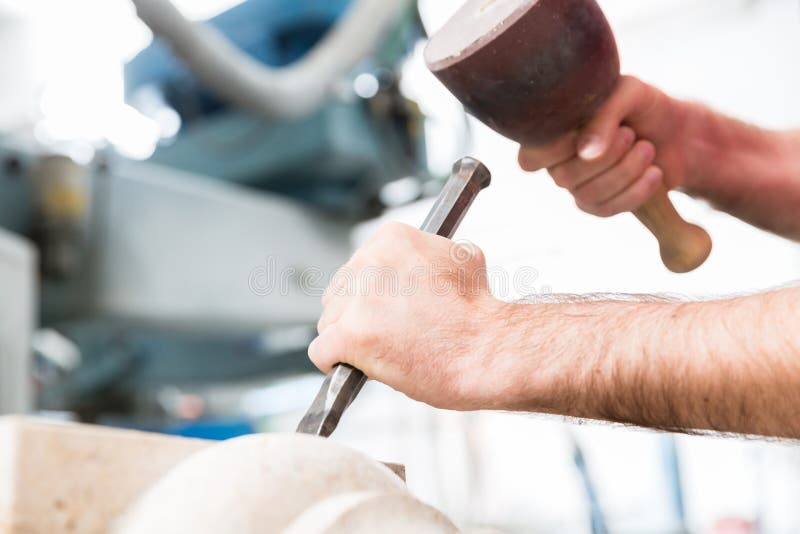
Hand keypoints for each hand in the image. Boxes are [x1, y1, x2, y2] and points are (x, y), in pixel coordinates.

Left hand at [308, 222, 502, 409]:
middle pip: (339, 293)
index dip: (374, 294)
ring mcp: (356, 299)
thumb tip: (424, 257)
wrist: (488, 351)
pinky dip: (336, 363)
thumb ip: (429, 253)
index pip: (359, 266)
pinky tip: (358, 367)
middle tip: (389, 334)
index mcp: (392, 239)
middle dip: (358, 316)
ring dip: (349, 341)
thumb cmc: (479, 315)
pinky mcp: (349, 335)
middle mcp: (369, 262)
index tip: (390, 309)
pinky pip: (320, 352)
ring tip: (385, 352)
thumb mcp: (461, 259)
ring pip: (328, 322)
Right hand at [518, 76, 695, 216]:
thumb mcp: (628, 93)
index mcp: (554, 132)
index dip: (554, 151)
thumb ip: (603, 116)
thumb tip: (585, 153)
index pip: (530, 157)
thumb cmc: (645, 106)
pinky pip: (606, 209)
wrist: (679, 133)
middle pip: (563, 177)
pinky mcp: (599, 205)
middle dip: (604, 157)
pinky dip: (636, 192)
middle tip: (630, 134)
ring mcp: (578, 186)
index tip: (584, 132)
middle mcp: (559, 162)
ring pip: (586, 194)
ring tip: (647, 148)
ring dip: (624, 171)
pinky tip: (654, 173)